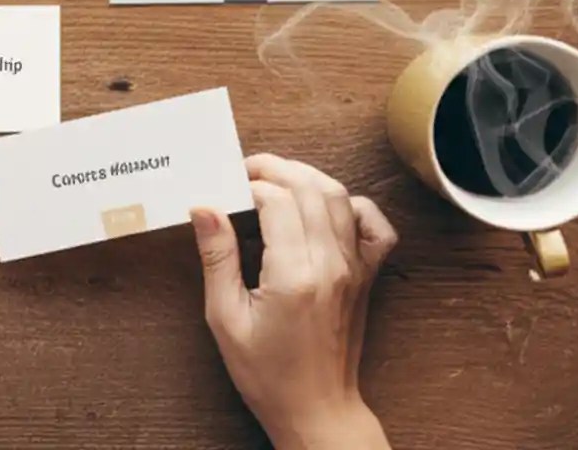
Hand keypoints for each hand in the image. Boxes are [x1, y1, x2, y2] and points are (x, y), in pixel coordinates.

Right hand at [190, 154, 397, 449]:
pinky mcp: (367, 274)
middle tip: (243, 171)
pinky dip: (351, 204)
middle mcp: (332, 264)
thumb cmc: (267, 373)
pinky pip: (373, 223)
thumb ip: (217, 257)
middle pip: (310, 187)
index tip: (225, 190)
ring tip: (273, 180)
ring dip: (305, 177)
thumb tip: (205, 208)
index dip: (247, 185)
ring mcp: (355, 267)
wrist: (316, 408)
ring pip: (339, 195)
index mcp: (295, 275)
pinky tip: (323, 208)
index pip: (277, 200)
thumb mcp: (225, 317)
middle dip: (274, 169)